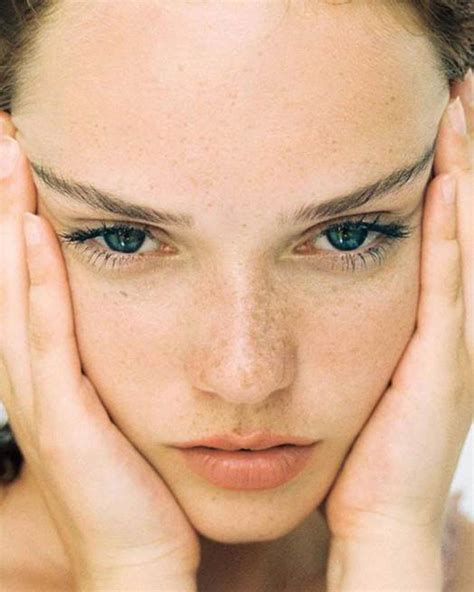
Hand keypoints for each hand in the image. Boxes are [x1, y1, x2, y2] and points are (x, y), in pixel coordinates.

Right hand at [0, 117, 199, 590]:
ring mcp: (46, 396)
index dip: (16, 216)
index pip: (28, 276)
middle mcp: (39, 374)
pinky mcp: (66, 421)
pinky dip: (37, 285)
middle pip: (9, 272)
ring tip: (8, 155)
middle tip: (5, 133)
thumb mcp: (134, 402)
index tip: (26, 159)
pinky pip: (46, 342)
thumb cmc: (143, 480)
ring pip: (15, 294)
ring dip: (7, 223)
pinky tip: (35, 231)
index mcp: (55, 367)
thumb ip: (134, 356)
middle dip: (0, 201)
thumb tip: (165, 308)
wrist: (142, 553)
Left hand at [323, 72, 472, 588]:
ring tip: (461, 109)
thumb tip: (301, 293)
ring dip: (465, 174)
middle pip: (458, 220)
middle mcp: (444, 320)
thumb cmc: (356, 451)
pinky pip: (450, 281)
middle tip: (458, 94)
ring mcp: (450, 338)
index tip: (428, 122)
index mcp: (418, 321)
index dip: (440, 176)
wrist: (377, 515)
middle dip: (463, 156)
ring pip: (463, 237)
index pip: (434, 231)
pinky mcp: (443, 360)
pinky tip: (448, 180)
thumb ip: (332, 330)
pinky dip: (452, 230)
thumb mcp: (344, 375)